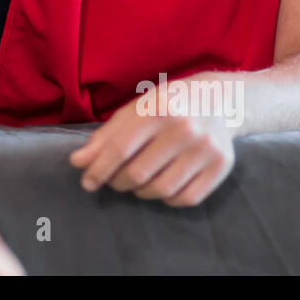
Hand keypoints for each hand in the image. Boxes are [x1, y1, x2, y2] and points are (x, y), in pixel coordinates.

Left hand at [68, 87, 235, 206]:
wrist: (220, 100)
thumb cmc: (167, 104)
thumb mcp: (134, 110)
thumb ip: (105, 136)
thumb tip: (77, 163)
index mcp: (158, 109)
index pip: (120, 149)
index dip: (98, 169)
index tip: (86, 182)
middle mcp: (184, 129)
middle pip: (138, 173)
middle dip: (117, 182)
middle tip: (114, 179)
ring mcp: (206, 149)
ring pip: (161, 190)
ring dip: (141, 192)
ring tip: (137, 181)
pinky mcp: (222, 166)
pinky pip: (186, 199)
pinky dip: (167, 199)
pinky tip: (162, 185)